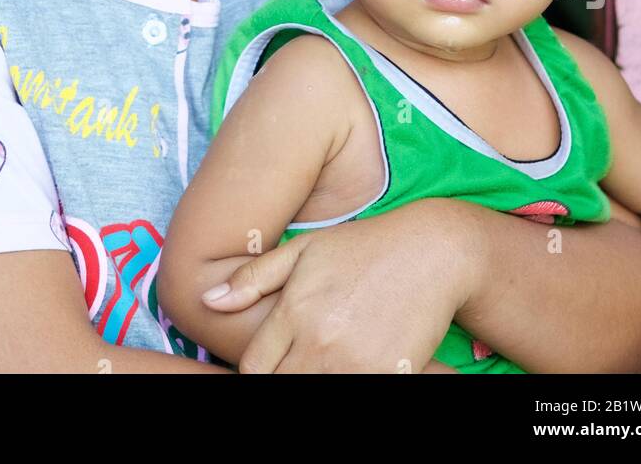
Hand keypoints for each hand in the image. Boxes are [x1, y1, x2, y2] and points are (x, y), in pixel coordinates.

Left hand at [202, 198, 478, 372]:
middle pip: (280, 386)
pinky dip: (349, 383)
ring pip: (315, 392)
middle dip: (283, 378)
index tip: (271, 364)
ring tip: (323, 361)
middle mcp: (321, 342)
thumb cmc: (364, 247)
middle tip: (299, 361)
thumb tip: (208, 300)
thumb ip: (254, 278)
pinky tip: (352, 364)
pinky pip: (356, 393)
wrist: (432, 252)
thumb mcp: (305, 250)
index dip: (256, 373)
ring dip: (314, 379)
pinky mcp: (389, 376)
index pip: (253, 369)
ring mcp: (355, 364)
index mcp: (295, 311)